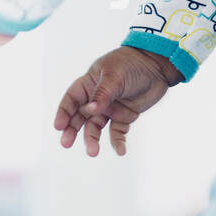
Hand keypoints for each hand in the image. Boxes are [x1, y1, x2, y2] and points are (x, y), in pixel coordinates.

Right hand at [53, 46, 182, 156]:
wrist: (157, 66)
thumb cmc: (131, 64)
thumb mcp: (114, 76)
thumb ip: (102, 94)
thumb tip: (90, 110)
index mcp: (89, 84)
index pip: (71, 100)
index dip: (63, 113)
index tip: (59, 127)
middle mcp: (96, 98)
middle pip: (79, 117)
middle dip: (72, 130)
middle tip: (66, 144)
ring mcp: (110, 109)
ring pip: (96, 127)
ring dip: (92, 139)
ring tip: (93, 152)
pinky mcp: (124, 117)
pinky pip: (117, 132)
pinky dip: (118, 142)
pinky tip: (120, 151)